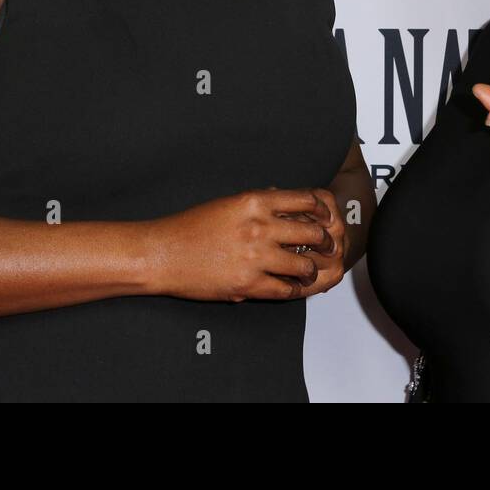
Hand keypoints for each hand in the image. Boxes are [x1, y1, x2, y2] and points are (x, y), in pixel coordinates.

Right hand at [154, 188, 337, 301]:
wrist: (161, 253)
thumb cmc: (189, 227)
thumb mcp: (227, 203)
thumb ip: (258, 202)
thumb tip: (282, 198)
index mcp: (254, 202)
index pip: (306, 201)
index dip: (323, 212)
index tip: (327, 219)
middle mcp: (259, 227)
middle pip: (313, 234)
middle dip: (326, 242)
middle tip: (328, 247)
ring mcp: (254, 257)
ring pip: (305, 266)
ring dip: (311, 270)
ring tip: (308, 270)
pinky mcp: (247, 285)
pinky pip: (286, 290)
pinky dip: (294, 290)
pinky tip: (291, 286)